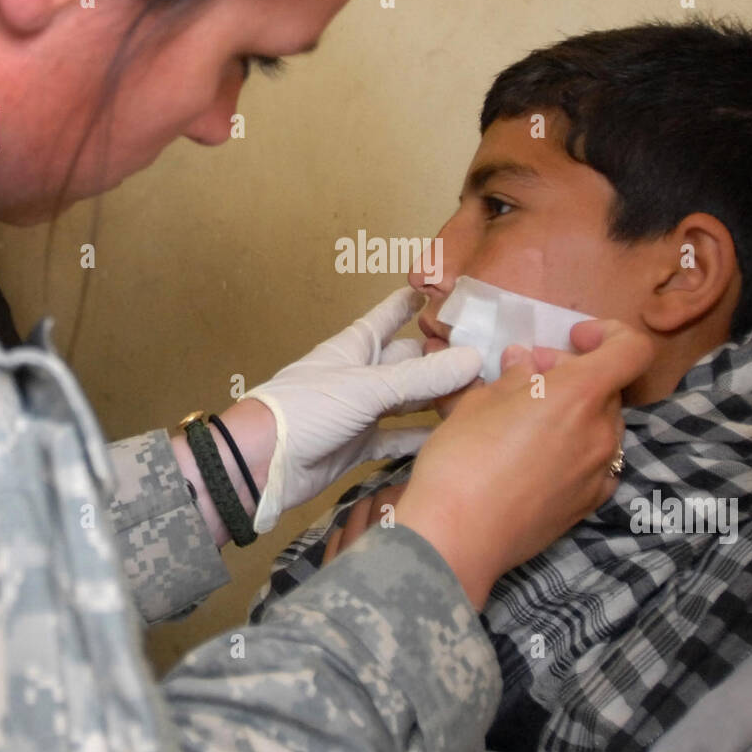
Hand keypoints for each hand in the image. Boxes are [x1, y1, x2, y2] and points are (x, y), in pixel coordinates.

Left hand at [244, 287, 481, 533]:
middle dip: (441, 357)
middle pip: (409, 360)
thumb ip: (421, 378)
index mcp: (356, 346)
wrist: (264, 463)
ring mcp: (362, 410)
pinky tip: (452, 436)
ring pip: (408, 400)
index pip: (390, 316)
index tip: (443, 289)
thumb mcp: (367, 388)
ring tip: (482, 394)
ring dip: (437, 398)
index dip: (413, 302)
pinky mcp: (360, 445)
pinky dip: (421, 438)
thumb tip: (475, 358)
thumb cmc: (305, 409)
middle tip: (487, 356)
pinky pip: (398, 438)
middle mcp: (362, 374)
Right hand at [394, 320, 652, 607]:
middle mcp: (601, 432)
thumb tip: (525, 365)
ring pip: (601, 425)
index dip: (609, 334)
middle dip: (574, 372)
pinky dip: (577, 447)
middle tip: (528, 376)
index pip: (631, 351)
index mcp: (580, 395)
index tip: (572, 338)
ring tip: (528, 418)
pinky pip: (595, 462)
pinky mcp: (588, 506)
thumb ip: (512, 378)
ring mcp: (599, 473)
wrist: (457, 538)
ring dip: (574, 411)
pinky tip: (541, 455)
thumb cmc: (462, 458)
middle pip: (608, 387)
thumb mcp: (479, 402)